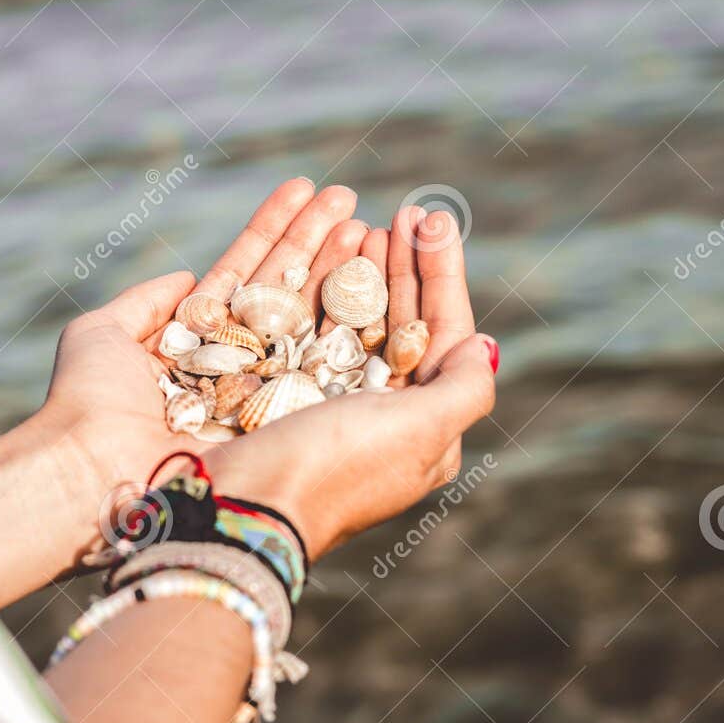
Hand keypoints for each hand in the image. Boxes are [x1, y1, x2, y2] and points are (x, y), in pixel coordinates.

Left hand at [39, 177, 370, 536]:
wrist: (96, 467)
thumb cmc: (88, 402)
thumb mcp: (100, 335)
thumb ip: (143, 303)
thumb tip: (184, 279)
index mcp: (197, 347)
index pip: (244, 276)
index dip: (274, 234)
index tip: (305, 190)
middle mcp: (236, 370)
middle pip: (284, 292)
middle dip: (316, 243)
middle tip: (348, 199)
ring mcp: (263, 396)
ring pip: (307, 320)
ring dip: (335, 268)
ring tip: (364, 221)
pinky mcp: (282, 422)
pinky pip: (317, 363)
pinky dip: (342, 319)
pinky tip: (365, 276)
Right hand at [206, 207, 496, 561]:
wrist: (239, 508)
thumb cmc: (336, 470)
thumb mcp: (419, 432)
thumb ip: (464, 389)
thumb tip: (484, 346)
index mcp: (418, 431)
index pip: (443, 336)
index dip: (442, 276)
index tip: (433, 220)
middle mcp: (373, 418)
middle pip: (397, 324)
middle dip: (401, 266)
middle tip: (399, 213)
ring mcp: (320, 406)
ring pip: (349, 321)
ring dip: (357, 269)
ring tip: (358, 222)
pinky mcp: (271, 396)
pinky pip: (299, 328)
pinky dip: (308, 288)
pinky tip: (312, 256)